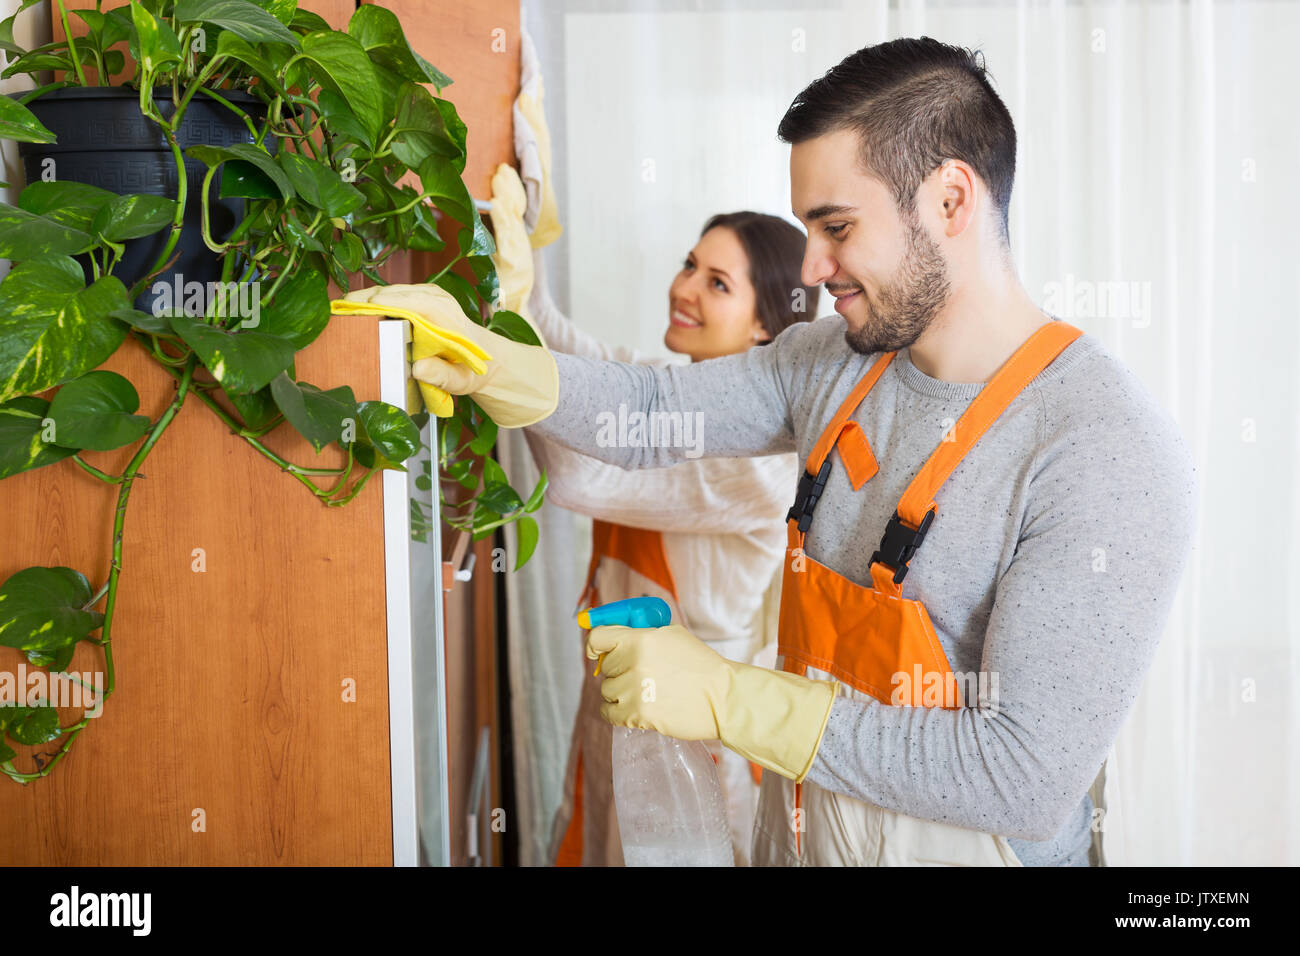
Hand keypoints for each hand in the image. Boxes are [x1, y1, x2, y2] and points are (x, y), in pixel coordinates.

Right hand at [338, 284, 558, 427]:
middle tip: (333, 313)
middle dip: (361, 301)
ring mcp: (426, 295)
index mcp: (443, 313)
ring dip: (362, 301)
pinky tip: (352, 315)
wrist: (490, 361)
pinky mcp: (419, 299)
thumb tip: (419, 368)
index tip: (353, 308)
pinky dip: (371, 304)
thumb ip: (444, 377)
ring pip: (387, 292)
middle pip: (390, 293)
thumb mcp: (463, 380)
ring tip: (335, 314)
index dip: (378, 302)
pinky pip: (390, 297)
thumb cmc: (474, 371)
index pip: (405, 300)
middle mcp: (434, 298)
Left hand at [587, 622, 840, 781]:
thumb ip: (642, 632)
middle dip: (619, 670)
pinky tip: (632, 708)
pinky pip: (609, 713)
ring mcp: (634, 691)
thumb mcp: (672, 635)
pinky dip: (616, 712)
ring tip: (643, 692)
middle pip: (605, 667)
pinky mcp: (638, 716)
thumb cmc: (701, 664)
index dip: (595, 645)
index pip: (598, 638)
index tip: (597, 653)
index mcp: (641, 640)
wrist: (723, 697)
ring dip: (620, 692)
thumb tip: (616, 634)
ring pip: (607, 690)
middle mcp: (633, 663)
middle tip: (640, 674)